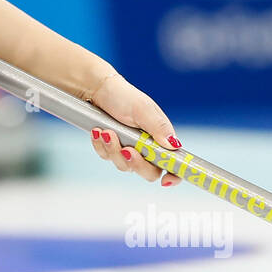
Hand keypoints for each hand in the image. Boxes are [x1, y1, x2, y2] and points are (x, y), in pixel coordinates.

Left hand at [85, 72, 182, 186]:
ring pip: (124, 166)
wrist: (98, 91)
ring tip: (106, 131)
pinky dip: (101, 146)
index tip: (166, 181)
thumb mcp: (142, 109)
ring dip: (113, 149)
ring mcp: (129, 150)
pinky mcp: (111, 149)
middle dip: (136, 163)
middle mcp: (147, 148)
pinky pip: (106, 157)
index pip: (173, 164)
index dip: (174, 176)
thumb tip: (174, 146)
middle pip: (148, 172)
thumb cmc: (124, 97)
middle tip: (126, 149)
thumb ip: (158, 127)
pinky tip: (98, 132)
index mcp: (161, 139)